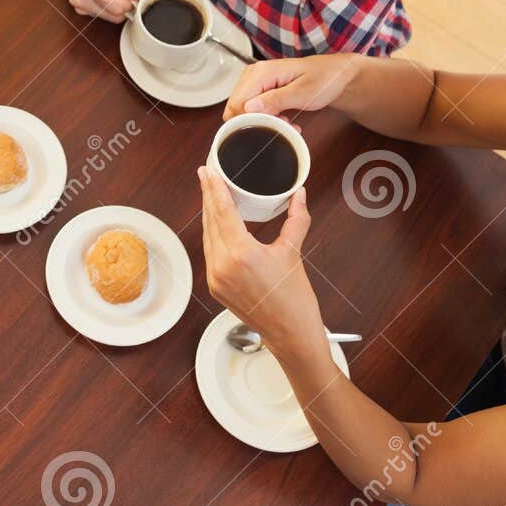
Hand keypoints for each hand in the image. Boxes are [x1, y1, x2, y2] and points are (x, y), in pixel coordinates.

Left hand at [198, 166, 325, 358]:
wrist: (290, 334)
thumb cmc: (294, 298)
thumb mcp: (293, 252)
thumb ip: (296, 219)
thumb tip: (299, 195)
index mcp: (240, 253)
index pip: (222, 211)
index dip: (213, 188)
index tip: (206, 171)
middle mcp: (221, 265)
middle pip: (210, 221)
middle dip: (209, 197)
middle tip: (207, 175)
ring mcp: (215, 278)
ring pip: (207, 237)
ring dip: (209, 215)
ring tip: (212, 196)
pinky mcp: (214, 287)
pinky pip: (210, 253)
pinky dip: (213, 235)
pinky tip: (217, 224)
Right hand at [223, 53, 361, 120]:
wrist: (336, 75)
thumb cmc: (324, 79)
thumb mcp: (302, 93)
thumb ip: (275, 100)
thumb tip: (248, 108)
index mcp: (262, 72)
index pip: (238, 102)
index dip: (250, 120)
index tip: (271, 127)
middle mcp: (254, 73)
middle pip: (236, 107)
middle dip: (256, 121)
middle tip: (280, 126)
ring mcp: (255, 80)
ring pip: (243, 109)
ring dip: (262, 121)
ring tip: (285, 123)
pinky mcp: (259, 88)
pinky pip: (252, 107)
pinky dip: (265, 117)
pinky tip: (282, 119)